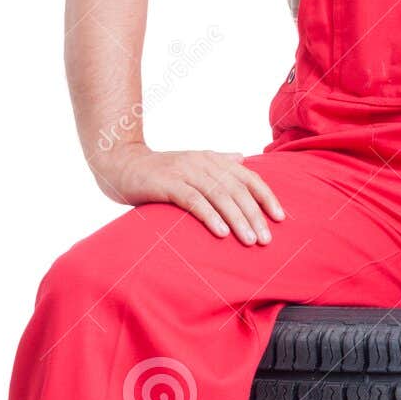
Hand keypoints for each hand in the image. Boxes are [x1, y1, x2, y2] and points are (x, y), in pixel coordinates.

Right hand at [94, 144, 285, 245]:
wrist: (121, 163)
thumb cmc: (160, 169)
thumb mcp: (193, 163)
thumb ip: (219, 162)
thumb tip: (243, 160)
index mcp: (214, 159)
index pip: (249, 177)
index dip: (266, 197)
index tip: (280, 218)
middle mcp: (204, 163)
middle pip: (238, 190)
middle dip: (255, 215)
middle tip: (267, 239)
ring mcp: (186, 172)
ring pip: (220, 196)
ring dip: (238, 219)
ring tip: (251, 240)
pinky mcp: (168, 183)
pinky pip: (194, 201)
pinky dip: (210, 216)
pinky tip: (222, 232)